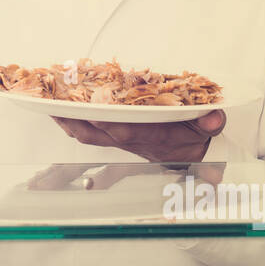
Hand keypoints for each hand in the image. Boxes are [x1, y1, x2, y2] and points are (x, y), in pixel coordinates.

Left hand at [29, 111, 226, 190]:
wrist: (198, 160)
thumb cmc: (200, 139)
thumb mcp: (211, 131)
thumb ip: (212, 124)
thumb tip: (214, 119)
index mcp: (156, 138)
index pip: (129, 132)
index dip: (110, 123)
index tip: (93, 112)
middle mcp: (135, 142)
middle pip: (99, 135)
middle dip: (77, 121)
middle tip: (56, 105)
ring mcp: (123, 142)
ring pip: (89, 136)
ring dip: (69, 123)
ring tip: (50, 106)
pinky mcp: (118, 139)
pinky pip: (89, 135)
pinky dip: (73, 124)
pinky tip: (60, 113)